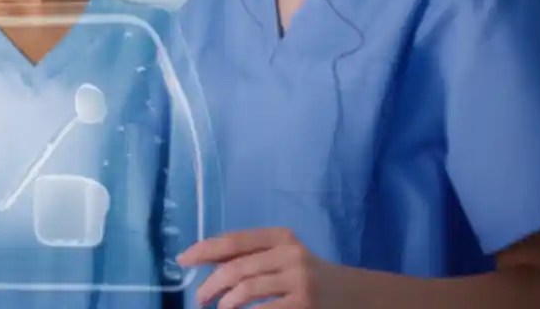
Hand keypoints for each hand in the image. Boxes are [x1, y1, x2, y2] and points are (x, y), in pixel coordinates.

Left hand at [177, 228, 349, 307]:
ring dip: (225, 302)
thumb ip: (251, 256)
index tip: (183, 261)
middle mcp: (290, 254)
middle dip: (211, 284)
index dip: (204, 250)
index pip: (234, 240)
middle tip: (199, 297)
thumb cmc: (310, 276)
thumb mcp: (284, 256)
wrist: (356, 295)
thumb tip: (204, 260)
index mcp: (281, 237)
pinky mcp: (304, 304)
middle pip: (236, 267)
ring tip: (219, 308)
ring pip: (246, 289)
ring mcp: (299, 280)